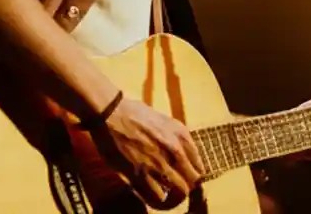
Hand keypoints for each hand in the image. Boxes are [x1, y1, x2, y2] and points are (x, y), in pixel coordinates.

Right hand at [89, 98, 205, 207]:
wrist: (111, 113)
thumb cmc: (134, 113)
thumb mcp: (164, 120)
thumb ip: (176, 137)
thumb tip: (182, 153)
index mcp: (181, 136)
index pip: (199, 165)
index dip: (193, 174)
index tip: (186, 177)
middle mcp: (175, 151)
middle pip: (193, 180)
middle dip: (186, 185)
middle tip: (177, 188)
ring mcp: (160, 164)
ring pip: (180, 190)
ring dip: (174, 194)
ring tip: (166, 193)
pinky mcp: (142, 175)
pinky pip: (159, 196)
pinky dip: (158, 198)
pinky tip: (153, 193)